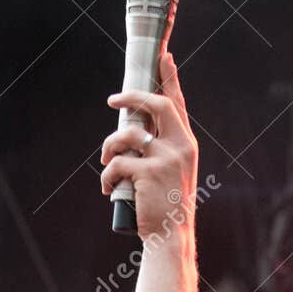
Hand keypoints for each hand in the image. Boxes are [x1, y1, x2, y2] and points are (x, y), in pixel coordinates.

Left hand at [100, 51, 198, 240]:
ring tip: (106, 162)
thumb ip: (161, 150)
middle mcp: (180, 146)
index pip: (177, 103)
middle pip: (156, 104)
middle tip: (112, 100)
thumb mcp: (171, 173)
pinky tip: (108, 190)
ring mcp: (165, 158)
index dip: (170, 78)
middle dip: (131, 96)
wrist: (171, 235)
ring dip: (110, 146)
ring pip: (128, 135)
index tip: (163, 56)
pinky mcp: (147, 173)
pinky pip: (118, 163)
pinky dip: (107, 176)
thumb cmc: (167, 206)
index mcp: (186, 144)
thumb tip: (133, 133)